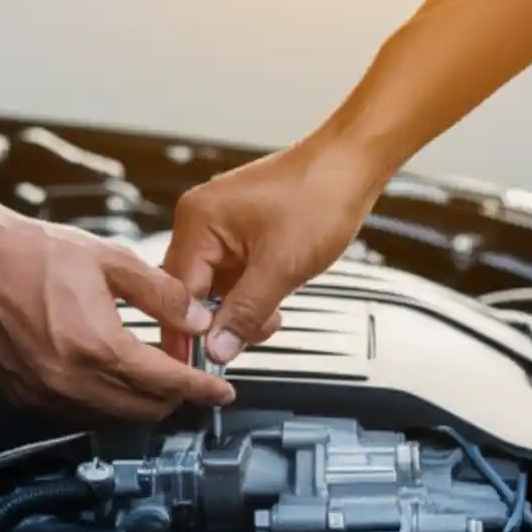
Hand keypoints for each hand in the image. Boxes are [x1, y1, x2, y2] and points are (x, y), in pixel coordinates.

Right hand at [0, 216, 234, 420]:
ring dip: (139, 404)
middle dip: (174, 398)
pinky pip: (77, 415)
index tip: (220, 390)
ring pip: (112, 419)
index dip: (202, 389)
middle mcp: (71, 381)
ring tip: (152, 377)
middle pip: (144, 411)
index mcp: (98, 347)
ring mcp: (45, 394)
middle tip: (188, 379)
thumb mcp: (111, 262)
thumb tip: (197, 319)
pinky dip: (103, 405)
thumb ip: (163, 295)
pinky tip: (109, 379)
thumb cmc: (28, 255)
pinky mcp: (23, 397)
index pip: (168, 384)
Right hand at [162, 138, 386, 363]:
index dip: (189, 332)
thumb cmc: (320, 195)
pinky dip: (251, 294)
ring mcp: (221, 226)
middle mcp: (201, 221)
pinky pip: (234, 276)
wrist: (353, 165)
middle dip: (222, 321)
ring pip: (216, 288)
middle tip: (247, 339)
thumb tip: (217, 349)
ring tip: (272, 315)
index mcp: (198, 221)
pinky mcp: (241, 233)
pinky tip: (274, 298)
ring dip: (241, 310)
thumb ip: (246, 312)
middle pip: (192, 292)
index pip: (178, 292)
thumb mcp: (282, 266)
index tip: (198, 366)